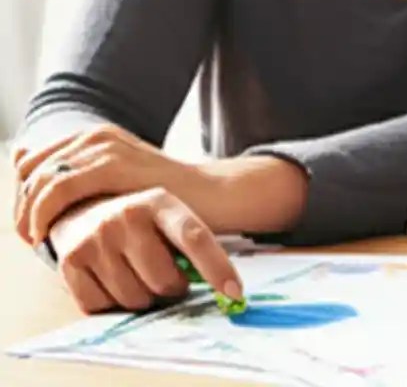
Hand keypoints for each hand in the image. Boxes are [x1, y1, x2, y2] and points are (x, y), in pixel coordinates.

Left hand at [12, 124, 201, 244]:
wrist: (212, 195)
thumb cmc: (169, 199)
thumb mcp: (122, 186)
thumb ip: (87, 185)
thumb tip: (50, 194)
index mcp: (96, 136)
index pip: (34, 162)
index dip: (23, 195)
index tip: (28, 225)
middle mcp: (96, 136)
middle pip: (32, 170)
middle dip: (22, 205)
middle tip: (27, 236)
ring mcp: (104, 147)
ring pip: (40, 180)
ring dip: (28, 212)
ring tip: (35, 239)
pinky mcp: (112, 166)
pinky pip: (58, 190)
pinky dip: (43, 214)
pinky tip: (47, 235)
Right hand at [48, 187, 241, 313]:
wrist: (80, 207)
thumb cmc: (139, 223)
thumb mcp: (167, 218)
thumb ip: (192, 246)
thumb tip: (227, 291)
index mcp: (160, 202)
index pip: (195, 237)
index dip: (217, 267)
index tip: (235, 293)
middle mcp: (126, 216)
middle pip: (165, 281)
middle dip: (171, 288)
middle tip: (166, 277)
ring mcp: (95, 237)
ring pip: (135, 299)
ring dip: (142, 297)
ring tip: (135, 274)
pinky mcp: (69, 260)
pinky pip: (101, 306)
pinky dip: (111, 303)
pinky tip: (109, 279)